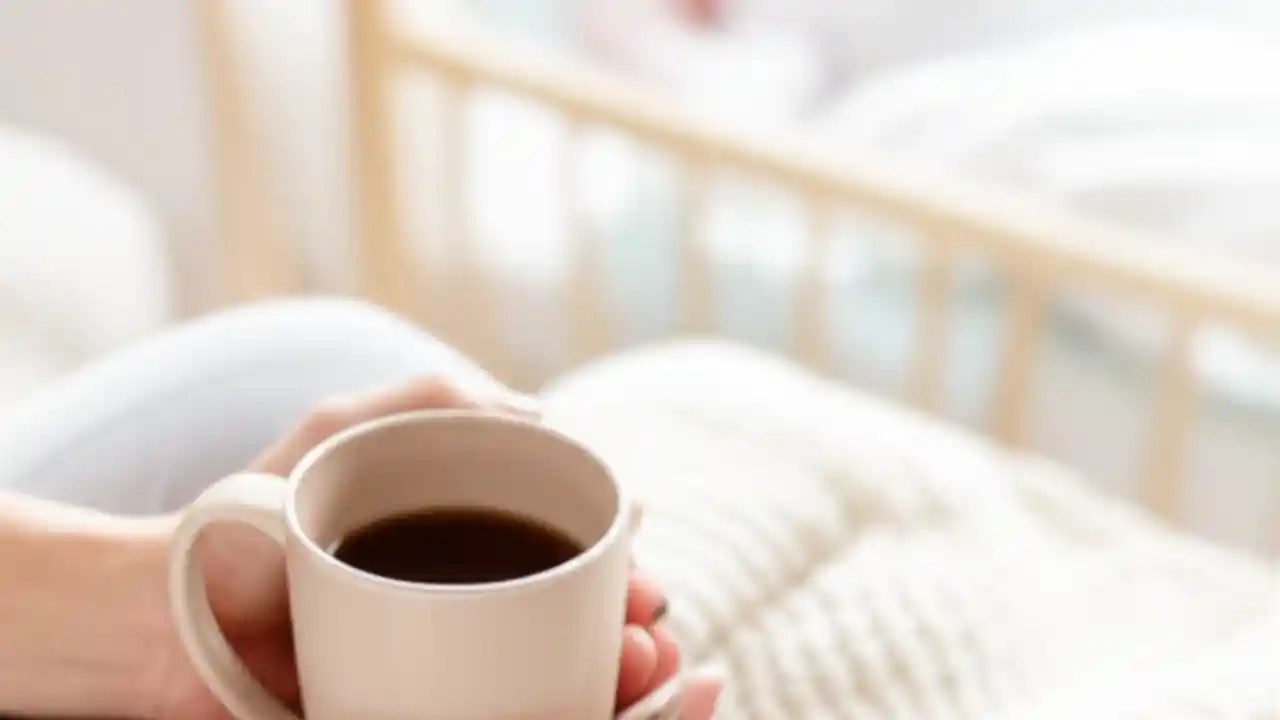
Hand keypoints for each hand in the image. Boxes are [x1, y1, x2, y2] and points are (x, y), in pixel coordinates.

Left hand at [152, 376, 721, 718]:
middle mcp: (464, 628)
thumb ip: (439, 398)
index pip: (568, 583)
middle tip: (649, 645)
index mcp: (466, 565)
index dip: (620, 590)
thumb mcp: (351, 427)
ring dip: (616, 697)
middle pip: (573, 648)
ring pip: (550, 700)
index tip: (645, 592)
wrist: (164, 603)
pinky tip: (590, 717)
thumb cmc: (260, 509)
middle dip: (633, 650)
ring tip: (640, 678)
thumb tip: (552, 422)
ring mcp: (437, 688)